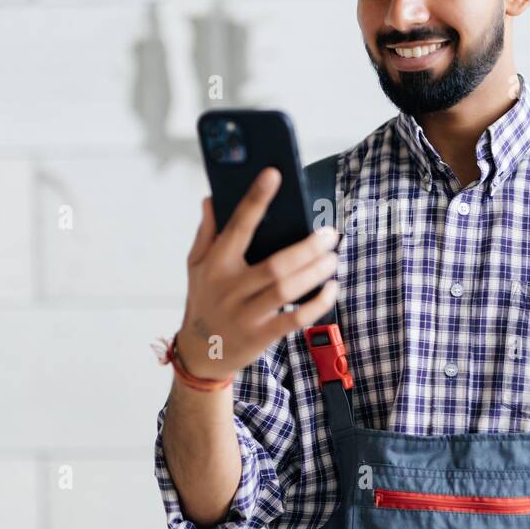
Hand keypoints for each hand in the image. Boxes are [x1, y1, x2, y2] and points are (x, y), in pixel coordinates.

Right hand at [174, 167, 339, 378]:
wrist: (201, 353)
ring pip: (287, 289)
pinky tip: (332, 288)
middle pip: (275, 263)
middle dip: (307, 247)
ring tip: (333, 257)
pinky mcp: (261, 335)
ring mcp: (246, 314)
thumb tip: (212, 198)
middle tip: (329, 234)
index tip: (274, 174)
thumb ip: (207, 232)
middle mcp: (230, 288)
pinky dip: (317, 304)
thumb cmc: (203, 300)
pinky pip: (295, 318)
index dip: (256, 199)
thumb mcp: (196, 266)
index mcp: (216, 264)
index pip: (237, 226)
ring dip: (315, 272)